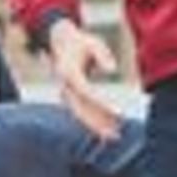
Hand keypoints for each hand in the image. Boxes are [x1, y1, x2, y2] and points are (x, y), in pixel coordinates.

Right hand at [46, 19, 124, 138]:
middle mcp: (65, 86)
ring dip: (96, 126)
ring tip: (114, 136)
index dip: (102, 104)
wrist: (58, 40)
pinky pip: (80, 112)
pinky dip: (92, 122)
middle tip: (117, 133)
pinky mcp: (68, 96)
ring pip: (81, 114)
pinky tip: (106, 130)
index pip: (87, 92)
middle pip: (82, 109)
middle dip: (99, 122)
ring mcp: (65, 92)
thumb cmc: (79, 40)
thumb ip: (103, 54)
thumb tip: (112, 69)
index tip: (117, 112)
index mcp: (69, 72)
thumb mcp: (93, 42)